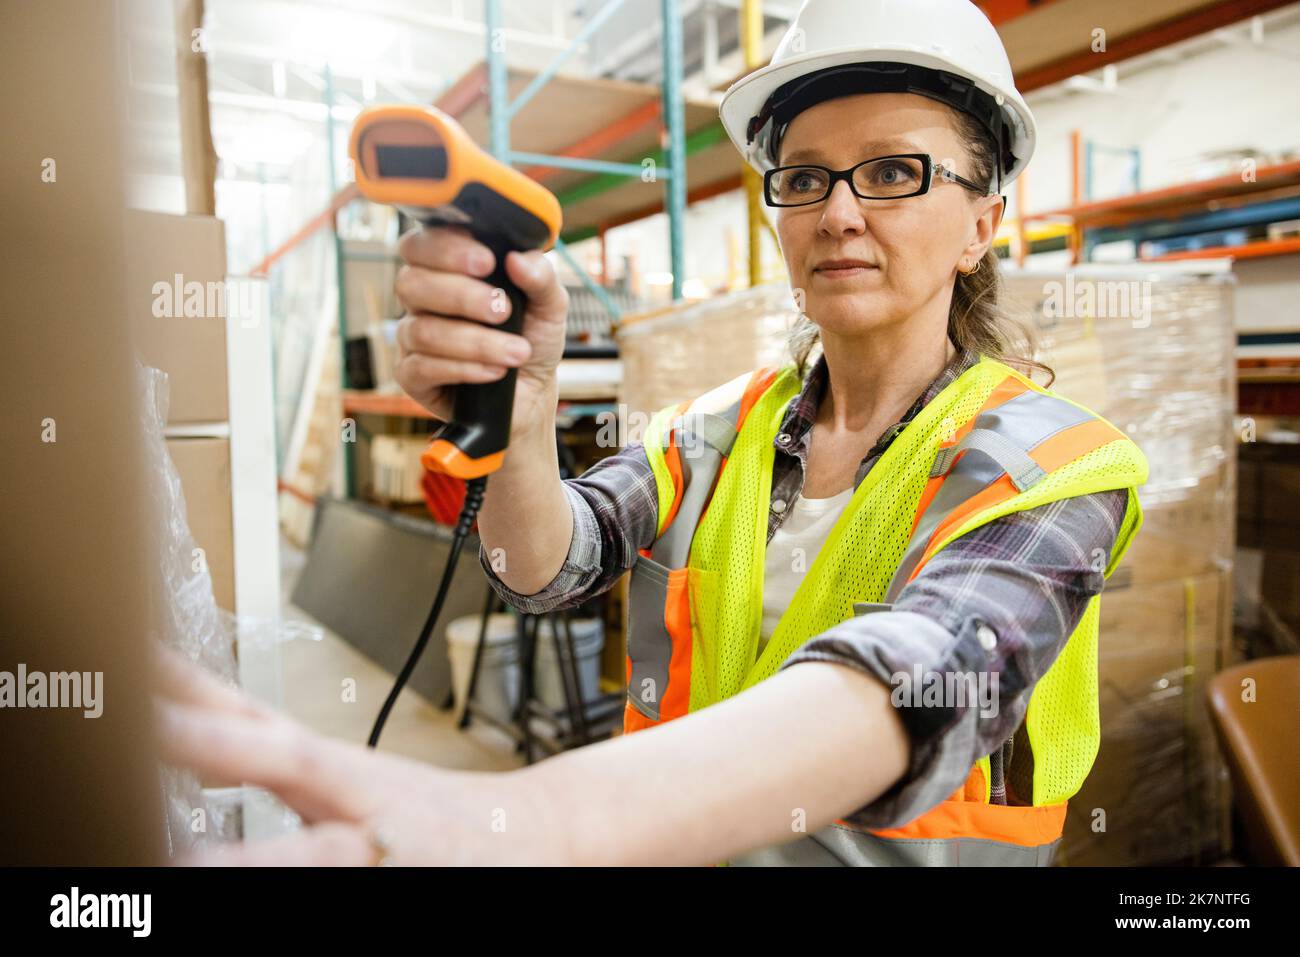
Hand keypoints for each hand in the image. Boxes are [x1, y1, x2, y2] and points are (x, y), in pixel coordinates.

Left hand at [152, 645, 560, 864]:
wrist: (535, 833)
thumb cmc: (431, 817)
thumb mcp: (353, 780)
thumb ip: (277, 764)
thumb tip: (196, 742)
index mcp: (324, 765)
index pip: (239, 711)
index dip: (174, 684)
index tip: (114, 657)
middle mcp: (343, 793)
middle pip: (265, 753)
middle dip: (195, 736)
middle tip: (128, 720)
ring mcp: (368, 845)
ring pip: (297, 848)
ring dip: (233, 853)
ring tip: (162, 849)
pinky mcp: (386, 886)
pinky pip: (321, 886)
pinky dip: (275, 885)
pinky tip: (227, 884)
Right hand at [393, 224, 567, 435]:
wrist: (533, 391)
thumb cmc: (532, 337)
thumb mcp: (549, 305)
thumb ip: (541, 277)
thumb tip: (518, 259)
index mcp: (446, 268)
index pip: (421, 244)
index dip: (445, 249)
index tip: (486, 262)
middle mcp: (422, 299)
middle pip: (411, 283)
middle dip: (461, 296)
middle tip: (503, 311)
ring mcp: (412, 336)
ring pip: (423, 330)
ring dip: (476, 342)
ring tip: (516, 352)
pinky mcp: (411, 375)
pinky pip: (421, 367)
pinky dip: (464, 368)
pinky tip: (494, 372)